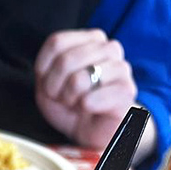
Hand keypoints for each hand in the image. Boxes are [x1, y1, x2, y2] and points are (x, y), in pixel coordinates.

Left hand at [35, 29, 137, 149]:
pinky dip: (83, 108)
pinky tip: (90, 109)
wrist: (92, 130)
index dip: (44, 69)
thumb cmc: (70, 104)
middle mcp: (109, 48)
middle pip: (65, 60)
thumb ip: (45, 65)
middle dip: (55, 87)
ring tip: (77, 103)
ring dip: (69, 98)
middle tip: (64, 97)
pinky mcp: (126, 91)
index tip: (51, 83)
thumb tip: (59, 62)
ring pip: (78, 79)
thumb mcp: (47, 82)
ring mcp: (121, 68)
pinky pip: (92, 98)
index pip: (56, 42)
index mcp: (91, 39)